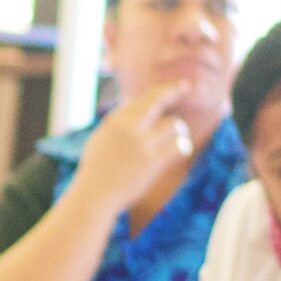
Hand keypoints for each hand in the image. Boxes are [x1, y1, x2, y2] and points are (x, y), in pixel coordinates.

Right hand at [68, 82, 195, 215]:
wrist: (95, 194)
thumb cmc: (97, 169)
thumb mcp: (102, 138)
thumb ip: (118, 120)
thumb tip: (133, 101)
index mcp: (115, 120)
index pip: (142, 98)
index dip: (161, 90)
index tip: (173, 86)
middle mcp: (129, 127)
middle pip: (157, 100)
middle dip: (173, 90)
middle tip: (186, 85)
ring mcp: (142, 144)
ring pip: (172, 124)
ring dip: (178, 128)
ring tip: (179, 134)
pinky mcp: (153, 161)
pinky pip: (178, 146)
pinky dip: (182, 145)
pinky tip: (183, 148)